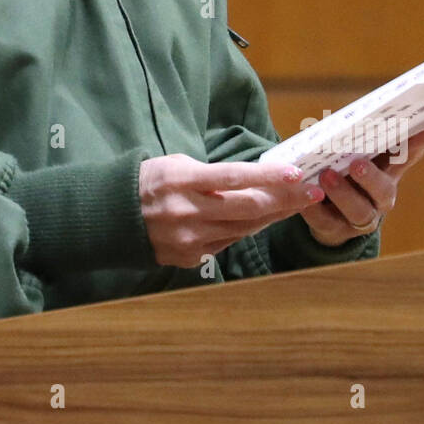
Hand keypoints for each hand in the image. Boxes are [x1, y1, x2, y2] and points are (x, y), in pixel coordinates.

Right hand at [139, 152, 324, 268]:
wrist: (112, 218)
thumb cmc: (149, 182)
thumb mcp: (176, 165)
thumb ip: (211, 175)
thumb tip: (252, 180)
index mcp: (183, 181)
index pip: (234, 178)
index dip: (269, 176)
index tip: (296, 172)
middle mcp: (189, 212)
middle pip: (248, 208)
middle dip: (284, 199)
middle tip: (311, 191)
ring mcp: (190, 239)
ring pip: (244, 228)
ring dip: (274, 216)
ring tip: (296, 204)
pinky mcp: (191, 258)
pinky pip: (228, 242)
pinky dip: (247, 229)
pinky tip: (264, 220)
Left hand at [298, 125, 423, 246]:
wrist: (329, 219)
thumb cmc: (347, 178)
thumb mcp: (360, 158)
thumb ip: (368, 139)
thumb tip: (383, 111)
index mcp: (387, 174)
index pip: (406, 158)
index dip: (417, 146)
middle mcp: (378, 199)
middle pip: (383, 191)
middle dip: (371, 177)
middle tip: (357, 163)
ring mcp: (358, 217)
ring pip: (358, 210)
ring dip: (342, 192)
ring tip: (325, 176)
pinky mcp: (333, 230)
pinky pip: (324, 222)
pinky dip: (314, 209)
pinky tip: (305, 196)